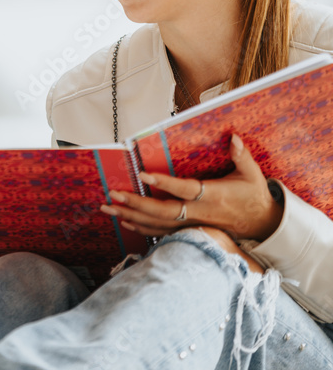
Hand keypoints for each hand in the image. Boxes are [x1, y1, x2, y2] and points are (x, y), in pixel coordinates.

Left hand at [99, 134, 283, 239]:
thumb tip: (233, 137)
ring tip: (108, 209)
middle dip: (136, 204)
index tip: (143, 174)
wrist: (262, 224)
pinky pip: (161, 232)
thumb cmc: (253, 195)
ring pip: (158, 225)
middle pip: (163, 211)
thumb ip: (241, 156)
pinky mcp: (189, 231)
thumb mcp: (252, 174)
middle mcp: (199, 213)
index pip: (184, 189)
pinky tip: (124, 221)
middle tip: (113, 195)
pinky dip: (142, 228)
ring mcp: (192, 224)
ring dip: (131, 217)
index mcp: (212, 196)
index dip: (164, 182)